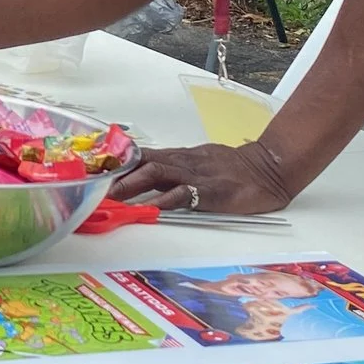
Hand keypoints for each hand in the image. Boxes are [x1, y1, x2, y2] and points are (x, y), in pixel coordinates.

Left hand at [112, 140, 295, 216]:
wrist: (268, 167)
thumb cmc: (235, 167)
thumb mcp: (200, 161)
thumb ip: (176, 167)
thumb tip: (149, 172)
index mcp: (179, 156)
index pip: (142, 156)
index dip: (118, 162)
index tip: (96, 170)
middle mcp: (182, 162)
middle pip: (143, 162)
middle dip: (117, 174)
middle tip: (95, 186)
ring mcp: (195, 175)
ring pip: (157, 174)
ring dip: (132, 185)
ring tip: (113, 196)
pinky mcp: (210, 191)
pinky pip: (183, 194)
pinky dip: (165, 200)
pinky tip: (150, 207)